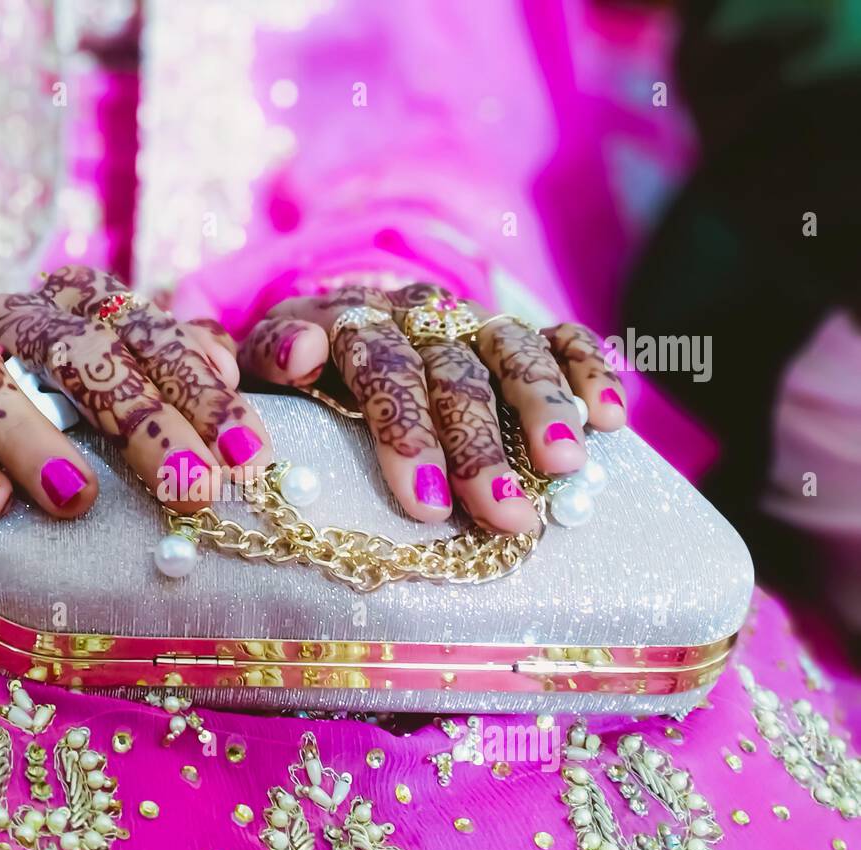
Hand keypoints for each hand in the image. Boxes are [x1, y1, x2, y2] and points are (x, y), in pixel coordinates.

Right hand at [0, 266, 272, 520]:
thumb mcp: (147, 373)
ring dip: (35, 442)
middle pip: (80, 356)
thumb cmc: (90, 398)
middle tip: (190, 489)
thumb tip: (228, 367)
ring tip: (78, 498)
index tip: (249, 459)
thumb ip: (191, 361)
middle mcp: (22, 319)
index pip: (151, 337)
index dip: (204, 397)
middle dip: (141, 425)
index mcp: (88, 300)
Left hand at [240, 283, 626, 532]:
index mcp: (350, 322)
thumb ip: (271, 357)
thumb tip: (302, 352)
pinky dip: (588, 369)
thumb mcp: (254, 368)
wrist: (321, 333)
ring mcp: (467, 322)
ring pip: (511, 352)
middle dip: (480, 447)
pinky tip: (612, 417)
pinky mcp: (511, 331)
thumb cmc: (287, 377)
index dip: (404, 432)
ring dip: (541, 409)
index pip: (380, 366)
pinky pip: (558, 339)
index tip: (424, 505)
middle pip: (452, 373)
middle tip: (504, 516)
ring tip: (563, 468)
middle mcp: (415, 316)